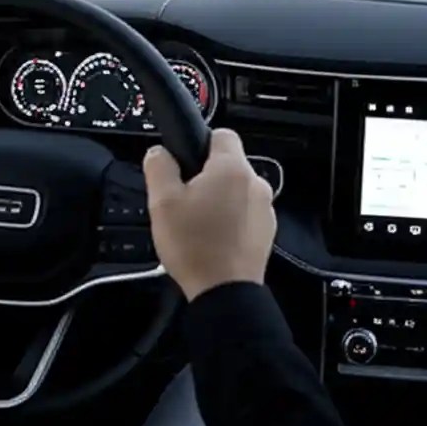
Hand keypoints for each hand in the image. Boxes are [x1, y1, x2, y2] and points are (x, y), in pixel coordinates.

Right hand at [143, 129, 274, 300]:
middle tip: (184, 200)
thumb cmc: (194, 245)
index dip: (200, 144)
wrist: (225, 291)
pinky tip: (214, 238)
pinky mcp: (268, 229)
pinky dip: (231, 218)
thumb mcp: (162, 202)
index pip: (221, 134)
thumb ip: (159, 167)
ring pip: (237, 189)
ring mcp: (266, 207)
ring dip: (219, 198)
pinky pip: (246, 212)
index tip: (185, 165)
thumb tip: (159, 152)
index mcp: (232, 168)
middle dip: (206, 176)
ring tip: (198, 224)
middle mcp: (256, 182)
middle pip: (228, 164)